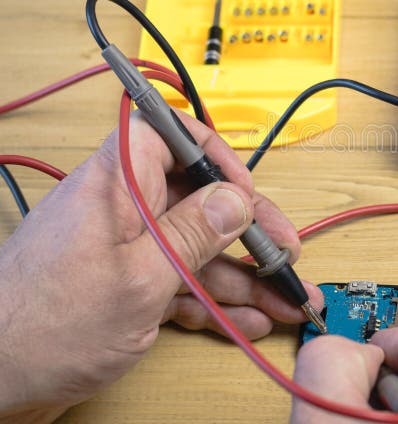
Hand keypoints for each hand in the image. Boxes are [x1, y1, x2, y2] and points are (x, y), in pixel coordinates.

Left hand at [0, 111, 322, 421]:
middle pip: (199, 201)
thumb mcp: (138, 280)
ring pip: (199, 248)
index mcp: (117, 185)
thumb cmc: (44, 328)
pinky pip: (184, 281)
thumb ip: (192, 235)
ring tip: (287, 300)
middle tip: (287, 255)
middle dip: (250, 232)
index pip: (168, 135)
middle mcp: (124, 209)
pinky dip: (216, 300)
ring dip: (244, 277)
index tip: (245, 190)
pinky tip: (250, 320)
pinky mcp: (130, 285)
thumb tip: (235, 200)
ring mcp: (129, 249)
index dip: (212, 155)